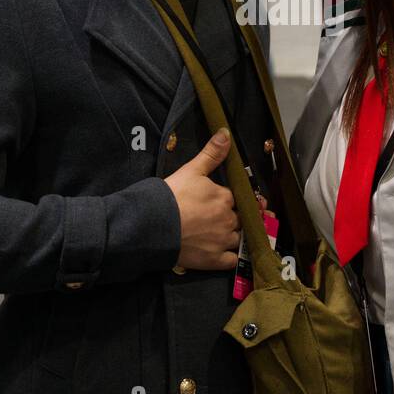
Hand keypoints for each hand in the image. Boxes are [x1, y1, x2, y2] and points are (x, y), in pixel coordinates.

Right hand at [165, 129, 240, 270]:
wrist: (153, 225)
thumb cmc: (172, 196)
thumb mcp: (192, 170)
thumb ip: (211, 153)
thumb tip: (226, 133)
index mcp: (225, 198)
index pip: (236, 198)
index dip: (230, 200)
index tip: (224, 202)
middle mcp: (229, 220)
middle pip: (240, 219)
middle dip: (234, 218)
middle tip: (219, 219)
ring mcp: (223, 241)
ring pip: (239, 239)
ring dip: (234, 237)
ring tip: (220, 236)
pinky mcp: (214, 260)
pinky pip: (232, 260)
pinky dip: (231, 257)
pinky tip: (224, 254)